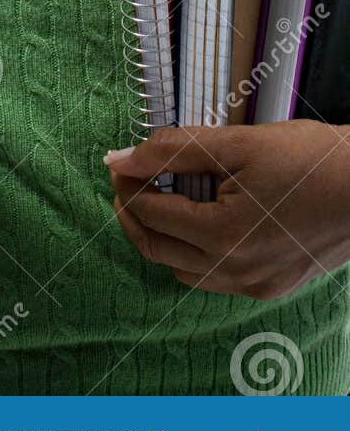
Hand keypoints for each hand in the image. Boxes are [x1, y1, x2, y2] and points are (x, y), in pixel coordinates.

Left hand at [107, 121, 349, 298]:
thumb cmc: (311, 161)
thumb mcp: (236, 144)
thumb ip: (173, 151)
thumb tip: (120, 159)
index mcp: (223, 238)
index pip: (151, 214)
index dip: (127, 184)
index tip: (118, 162)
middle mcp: (236, 273)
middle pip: (160, 251)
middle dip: (135, 215)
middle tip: (127, 181)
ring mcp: (256, 285)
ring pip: (185, 271)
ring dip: (163, 238)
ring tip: (160, 198)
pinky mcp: (272, 286)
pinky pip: (216, 277)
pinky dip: (195, 252)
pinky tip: (198, 221)